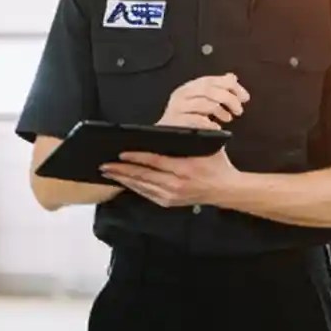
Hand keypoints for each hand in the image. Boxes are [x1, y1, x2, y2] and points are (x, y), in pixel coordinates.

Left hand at [100, 148, 239, 208]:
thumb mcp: (207, 146)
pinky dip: (133, 187)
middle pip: (143, 176)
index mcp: (185, 168)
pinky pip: (146, 194)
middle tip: (104, 164)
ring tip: (107, 172)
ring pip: (142, 186)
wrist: (226, 190)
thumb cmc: (215, 164)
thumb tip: (169, 127)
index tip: (120, 153)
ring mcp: (172, 196)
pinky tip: (123, 181)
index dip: (136, 157)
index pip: (154, 161)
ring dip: (123, 179)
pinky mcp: (169, 203)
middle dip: (121, 170)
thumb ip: (190, 137)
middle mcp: (176, 184)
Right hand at [157, 73, 249, 129]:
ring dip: (220, 110)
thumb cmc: (186, 119)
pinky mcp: (176, 123)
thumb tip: (231, 77)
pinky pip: (196, 120)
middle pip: (209, 90)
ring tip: (228, 118)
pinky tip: (216, 127)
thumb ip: (217, 89)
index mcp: (188, 88)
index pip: (212, 80)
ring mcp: (177, 108)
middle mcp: (181, 95)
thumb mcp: (203, 102)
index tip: (244, 97)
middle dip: (228, 99)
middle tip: (239, 109)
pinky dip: (209, 123)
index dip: (230, 87)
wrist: (168, 139)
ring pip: (204, 103)